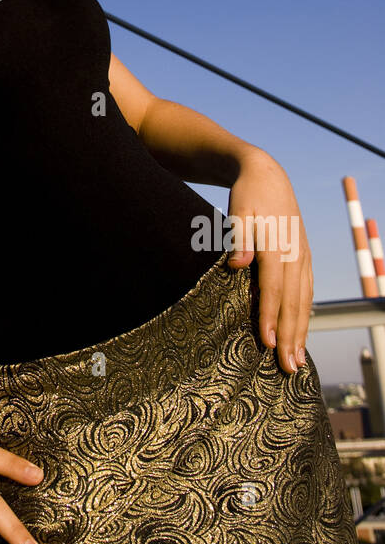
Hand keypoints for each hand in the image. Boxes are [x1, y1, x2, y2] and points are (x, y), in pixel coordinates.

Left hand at [224, 149, 313, 374]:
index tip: (267, 344)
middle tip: (288, 369)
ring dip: (301, 331)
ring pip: (304, 300)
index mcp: (278, 246)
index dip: (270, 317)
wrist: (266, 174)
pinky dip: (304, 314)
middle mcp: (295, 254)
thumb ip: (238, 238)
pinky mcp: (304, 256)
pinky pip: (306, 291)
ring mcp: (303, 256)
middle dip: (291, 337)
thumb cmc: (247, 194)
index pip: (273, 289)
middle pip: (293, 302)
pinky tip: (301, 332)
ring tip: (297, 360)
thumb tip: (236, 266)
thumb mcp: (239, 209)